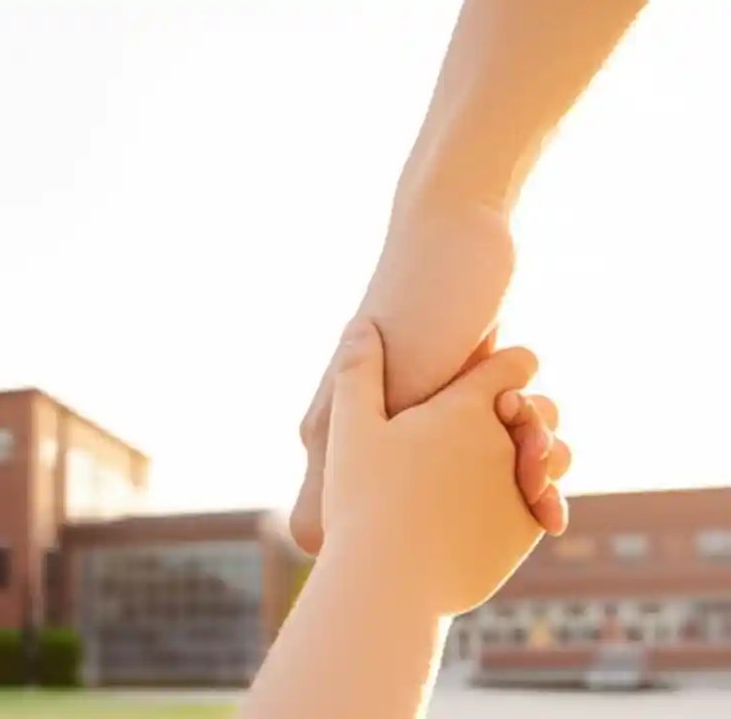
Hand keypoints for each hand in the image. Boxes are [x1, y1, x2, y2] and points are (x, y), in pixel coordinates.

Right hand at [292, 329, 571, 554]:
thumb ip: (358, 371)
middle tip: (493, 420)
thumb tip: (364, 324)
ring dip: (539, 453)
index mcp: (467, 409)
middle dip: (524, 410)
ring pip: (558, 456)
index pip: (517, 364)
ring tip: (506, 462)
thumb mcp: (349, 428)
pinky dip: (535, 499)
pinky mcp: (527, 532)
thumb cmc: (362, 501)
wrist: (390, 583)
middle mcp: (507, 443)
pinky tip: (500, 504)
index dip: (507, 361)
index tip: (492, 368)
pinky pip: (549, 504)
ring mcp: (522, 489)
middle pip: (542, 409)